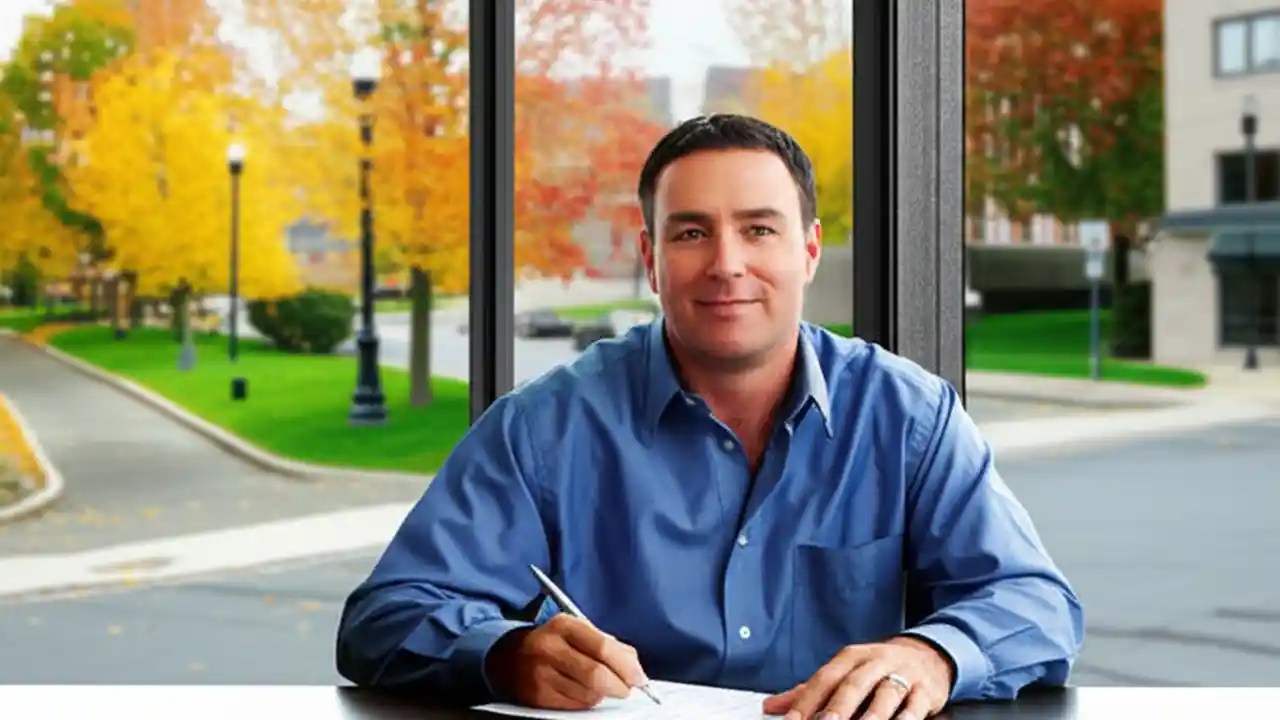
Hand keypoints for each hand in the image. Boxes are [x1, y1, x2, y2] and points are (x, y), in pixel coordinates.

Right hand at [485, 614, 648, 709]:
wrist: (508, 657)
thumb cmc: (553, 643)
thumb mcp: (576, 630)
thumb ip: (606, 642)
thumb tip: (634, 666)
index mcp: (563, 625)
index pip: (603, 647)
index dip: (626, 666)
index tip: (640, 677)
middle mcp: (549, 649)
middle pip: (596, 675)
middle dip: (620, 686)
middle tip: (627, 689)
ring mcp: (541, 674)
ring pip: (588, 694)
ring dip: (603, 694)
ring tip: (601, 686)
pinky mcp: (538, 696)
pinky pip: (575, 705)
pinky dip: (587, 701)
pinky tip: (583, 691)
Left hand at [762, 636, 954, 719]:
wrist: (927, 655)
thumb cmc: (877, 667)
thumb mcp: (845, 671)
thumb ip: (810, 690)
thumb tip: (772, 706)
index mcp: (850, 657)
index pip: (825, 678)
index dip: (807, 700)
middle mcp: (875, 662)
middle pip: (854, 684)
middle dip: (838, 708)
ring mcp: (902, 675)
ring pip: (885, 695)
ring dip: (872, 716)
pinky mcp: (925, 691)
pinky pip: (914, 707)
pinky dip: (904, 719)